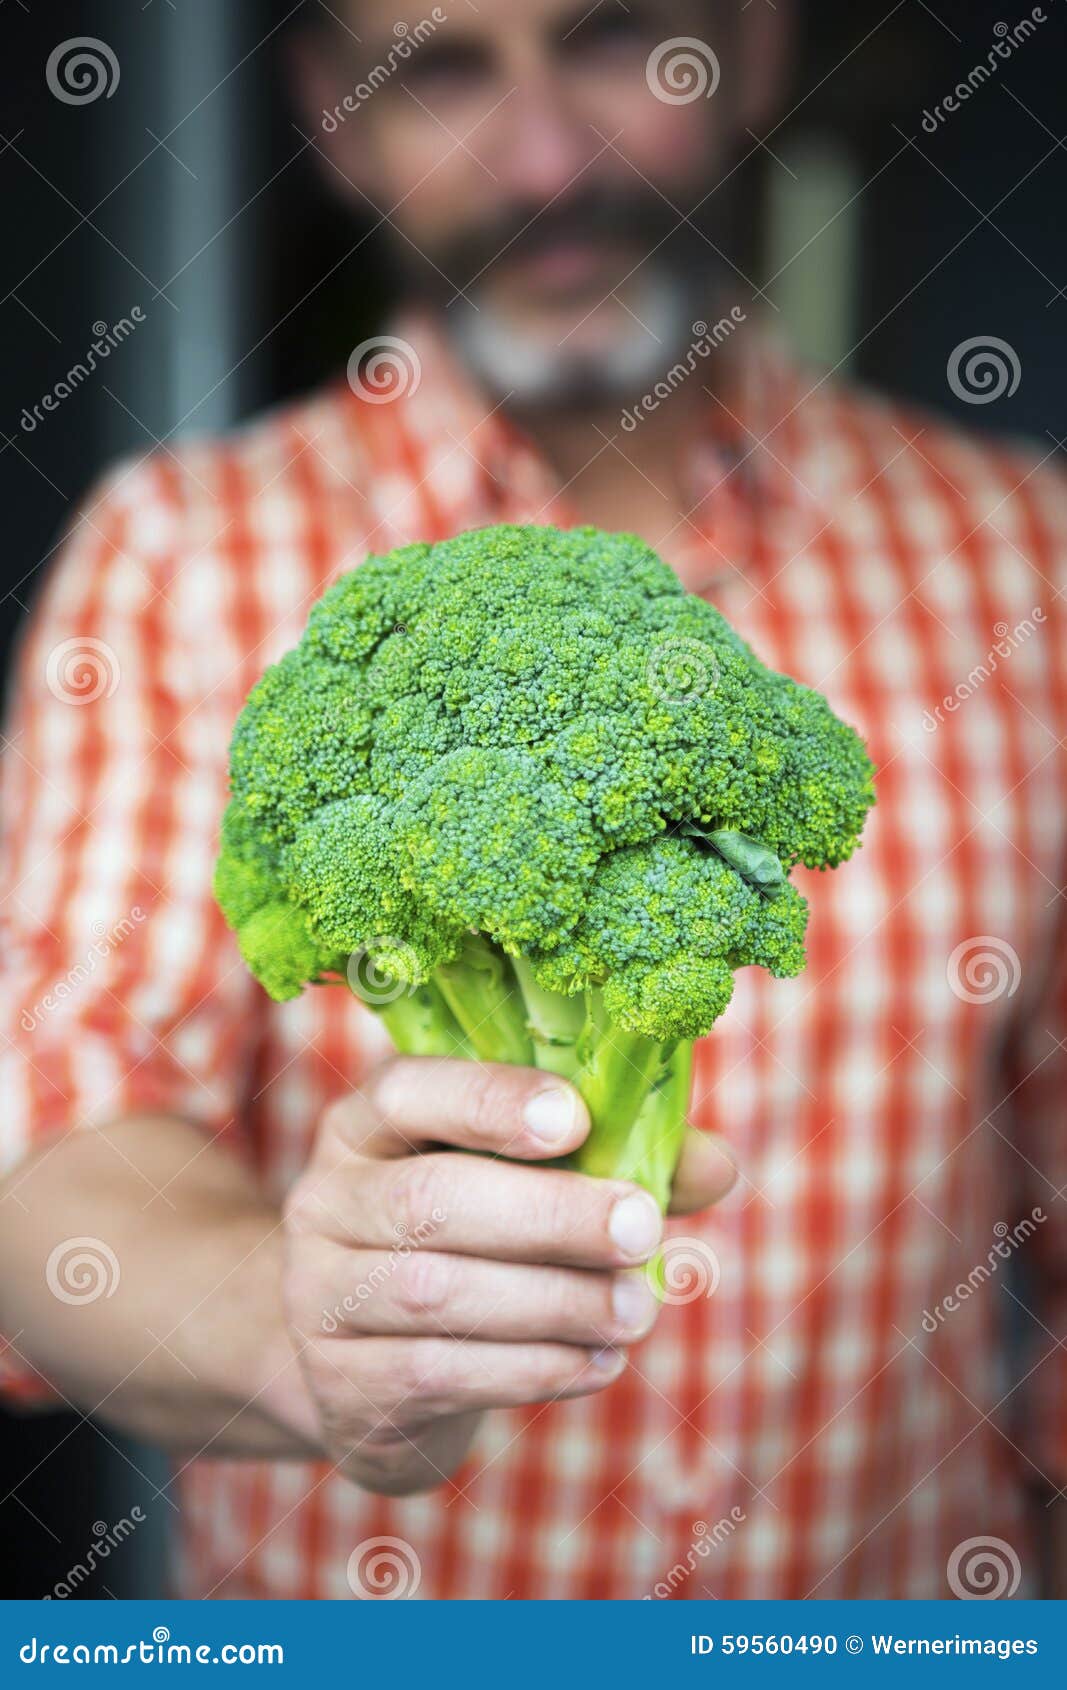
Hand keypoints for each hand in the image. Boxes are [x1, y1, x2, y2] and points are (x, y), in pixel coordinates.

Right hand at [282, 1057, 736, 1494]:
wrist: (374, 1369)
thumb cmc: (474, 1245)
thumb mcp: (525, 1185)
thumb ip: (615, 1162)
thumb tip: (718, 1166)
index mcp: (368, 1123)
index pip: (409, 1090)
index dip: (490, 1101)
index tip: (576, 1119)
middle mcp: (326, 1198)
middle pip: (430, 1199)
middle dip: (548, 1214)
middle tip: (640, 1227)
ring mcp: (320, 1293)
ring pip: (435, 1294)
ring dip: (554, 1301)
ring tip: (636, 1309)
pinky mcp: (340, 1382)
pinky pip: (438, 1372)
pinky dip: (532, 1368)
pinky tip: (597, 1362)